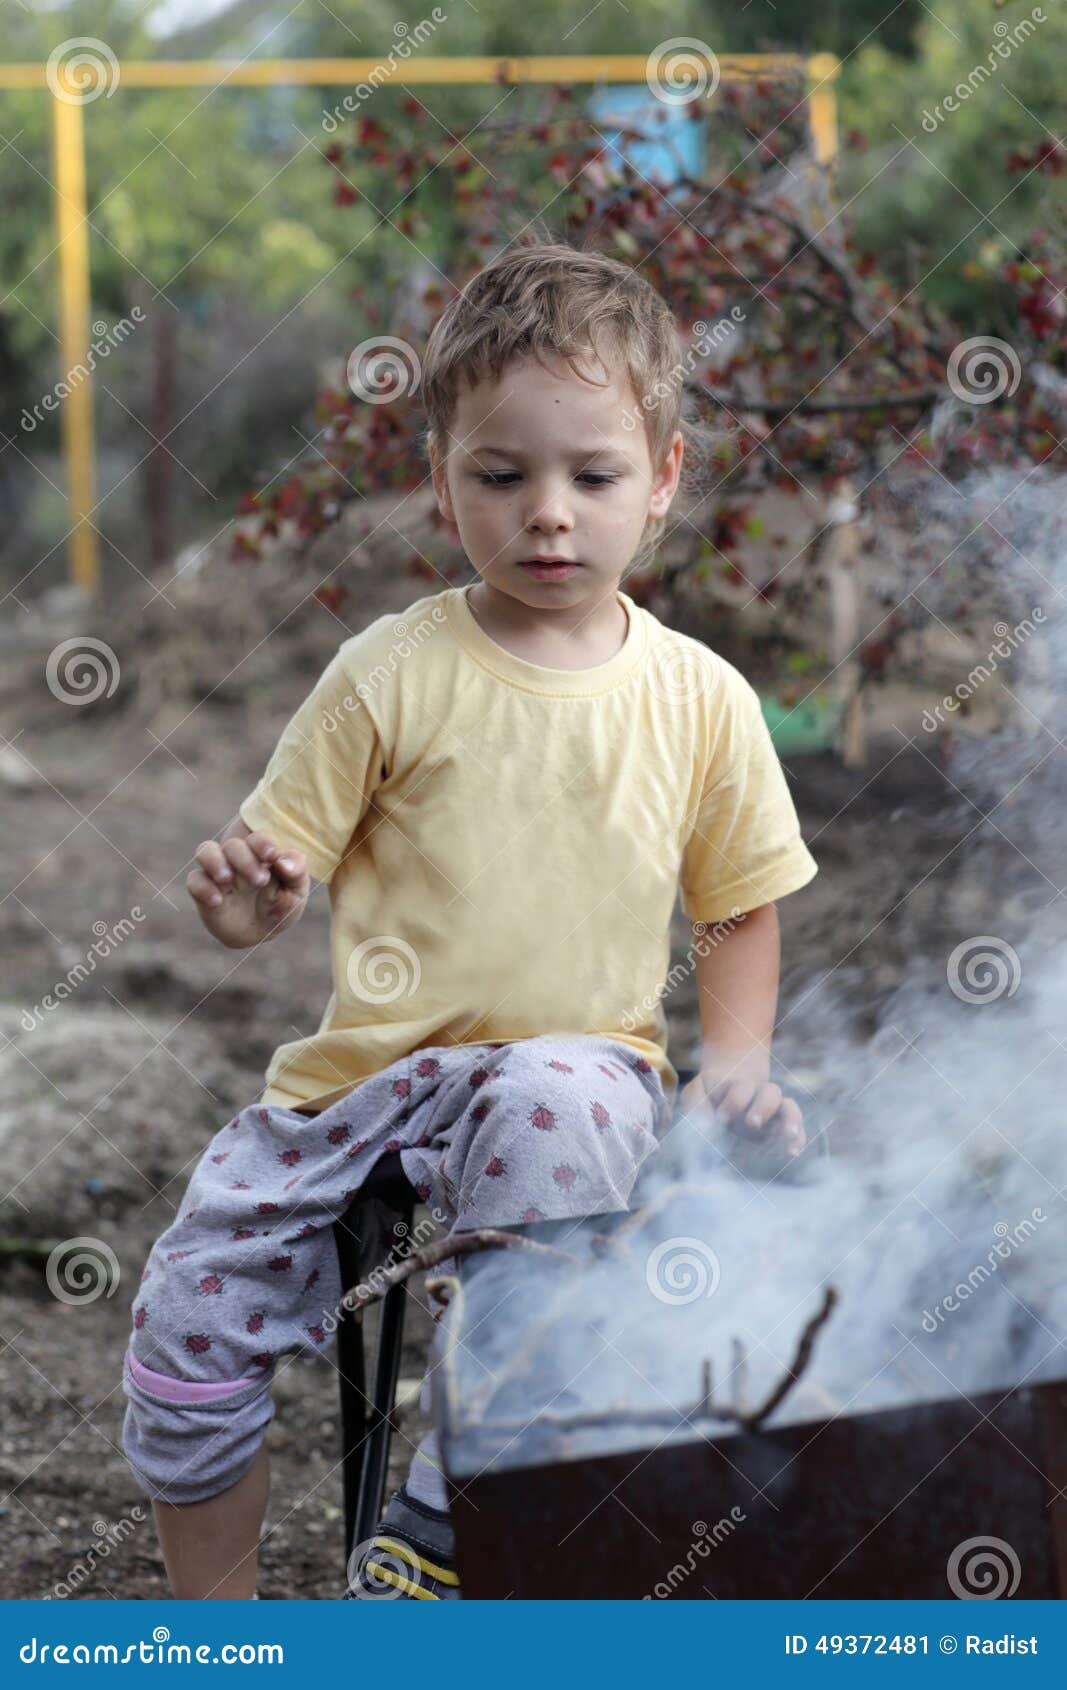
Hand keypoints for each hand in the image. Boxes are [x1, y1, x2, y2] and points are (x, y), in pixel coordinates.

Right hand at [186, 831, 309, 947]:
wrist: (262, 933)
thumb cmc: (281, 905)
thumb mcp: (296, 891)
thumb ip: (296, 872)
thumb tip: (282, 861)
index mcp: (261, 854)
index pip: (257, 839)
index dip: (262, 843)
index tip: (272, 856)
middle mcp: (237, 859)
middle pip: (233, 845)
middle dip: (245, 860)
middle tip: (260, 880)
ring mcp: (219, 874)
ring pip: (205, 851)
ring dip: (214, 861)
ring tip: (227, 879)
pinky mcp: (204, 892)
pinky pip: (194, 881)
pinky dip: (202, 888)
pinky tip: (217, 901)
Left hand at [683, 1051, 805, 1158]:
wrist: (723, 1097)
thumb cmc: (707, 1096)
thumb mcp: (695, 1095)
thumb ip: (696, 1104)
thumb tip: (705, 1128)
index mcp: (738, 1085)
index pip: (743, 1088)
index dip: (735, 1102)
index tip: (721, 1117)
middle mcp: (759, 1095)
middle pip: (770, 1093)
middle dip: (763, 1108)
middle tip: (752, 1123)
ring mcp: (773, 1111)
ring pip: (789, 1107)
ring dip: (790, 1120)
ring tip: (788, 1135)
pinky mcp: (780, 1128)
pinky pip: (797, 1128)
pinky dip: (798, 1139)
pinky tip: (793, 1153)